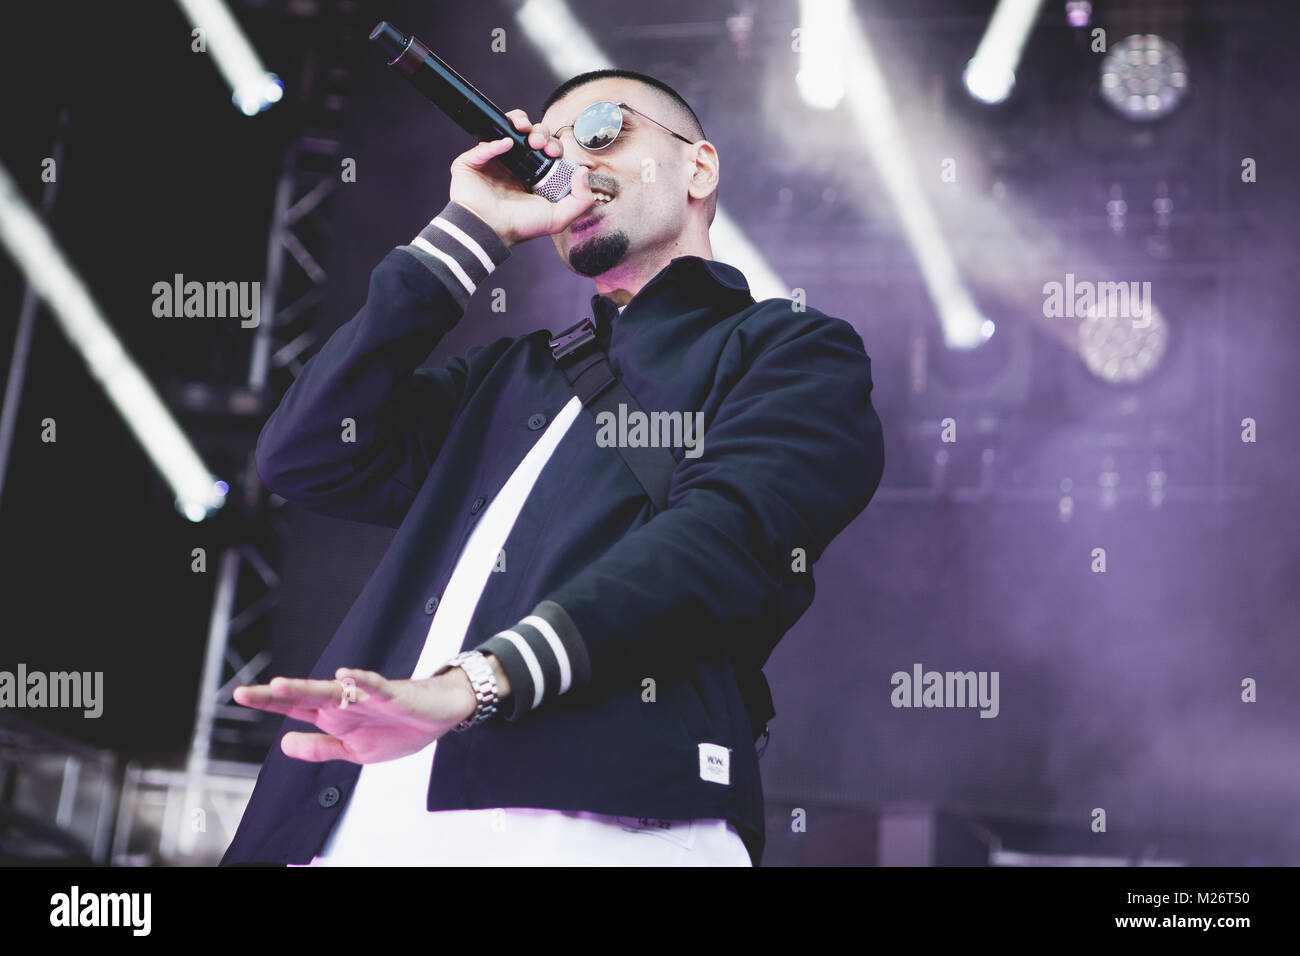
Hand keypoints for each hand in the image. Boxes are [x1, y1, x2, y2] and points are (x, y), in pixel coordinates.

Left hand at [232, 667, 474, 763]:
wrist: (441, 715)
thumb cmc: (397, 729)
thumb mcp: (354, 750)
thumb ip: (320, 747)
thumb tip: (283, 744)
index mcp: (335, 716)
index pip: (296, 708)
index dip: (270, 702)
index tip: (239, 694)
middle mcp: (346, 702)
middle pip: (306, 697)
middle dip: (276, 695)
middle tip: (243, 693)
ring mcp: (368, 697)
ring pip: (334, 690)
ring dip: (308, 688)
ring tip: (280, 686)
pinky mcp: (394, 695)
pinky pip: (376, 686)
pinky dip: (361, 681)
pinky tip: (346, 675)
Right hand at [448, 108, 596, 246]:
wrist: (489, 230)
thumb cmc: (520, 226)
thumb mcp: (558, 217)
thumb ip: (581, 199)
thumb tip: (583, 171)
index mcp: (533, 176)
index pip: (547, 150)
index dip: (553, 145)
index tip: (554, 152)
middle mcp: (514, 166)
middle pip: (531, 135)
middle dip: (540, 133)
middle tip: (540, 144)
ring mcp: (492, 162)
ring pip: (506, 128)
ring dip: (519, 122)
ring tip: (524, 130)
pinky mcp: (472, 162)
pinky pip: (482, 144)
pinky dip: (495, 141)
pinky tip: (506, 144)